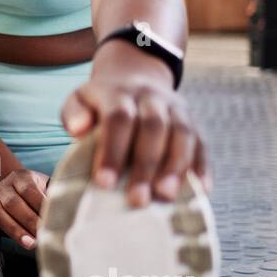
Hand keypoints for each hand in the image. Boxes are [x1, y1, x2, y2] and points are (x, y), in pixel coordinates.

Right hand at [0, 169, 49, 249]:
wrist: (17, 190)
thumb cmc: (38, 194)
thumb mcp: (47, 189)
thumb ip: (55, 196)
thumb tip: (67, 210)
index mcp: (23, 177)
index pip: (30, 190)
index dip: (40, 206)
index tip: (52, 220)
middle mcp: (6, 185)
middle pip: (14, 203)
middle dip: (30, 222)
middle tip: (43, 236)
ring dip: (15, 229)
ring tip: (30, 244)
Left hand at [60, 50, 211, 207]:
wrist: (134, 77)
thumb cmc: (100, 104)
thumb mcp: (79, 100)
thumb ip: (74, 114)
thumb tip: (78, 130)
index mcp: (120, 92)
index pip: (119, 118)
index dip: (113, 151)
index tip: (104, 183)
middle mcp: (152, 97)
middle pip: (154, 127)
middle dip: (146, 165)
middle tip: (137, 200)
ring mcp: (176, 108)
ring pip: (183, 134)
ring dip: (176, 167)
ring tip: (165, 196)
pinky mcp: (193, 122)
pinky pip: (202, 143)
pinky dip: (201, 167)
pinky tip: (200, 190)